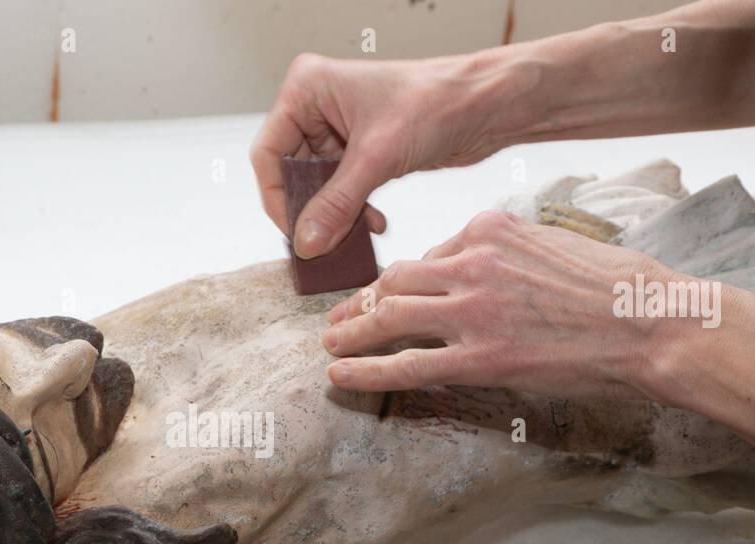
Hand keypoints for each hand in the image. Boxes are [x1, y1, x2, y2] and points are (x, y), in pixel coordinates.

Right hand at [250, 53, 507, 258]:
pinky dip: (352, 211)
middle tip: (321, 244)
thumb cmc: (437, 103)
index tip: (295, 234)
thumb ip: (336, 203)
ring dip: (334, 216)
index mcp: (307, 88)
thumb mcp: (377, 157)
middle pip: (290, 173)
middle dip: (310, 211)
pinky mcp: (361, 150)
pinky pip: (341, 190)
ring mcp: (338, 129)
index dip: (278, 198)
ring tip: (350, 239)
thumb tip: (306, 243)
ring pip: (317, 186)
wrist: (486, 105)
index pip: (268, 153)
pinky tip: (374, 223)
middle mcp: (317, 106)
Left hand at [322, 210, 684, 400]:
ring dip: (350, 333)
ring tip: (329, 348)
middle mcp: (472, 262)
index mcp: (490, 228)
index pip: (429, 251)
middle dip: (361, 302)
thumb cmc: (618, 286)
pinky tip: (341, 377)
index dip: (401, 281)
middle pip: (395, 279)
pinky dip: (365, 371)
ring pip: (389, 316)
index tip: (384, 296)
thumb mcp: (555, 244)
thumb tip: (478, 272)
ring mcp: (473, 309)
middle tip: (338, 321)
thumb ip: (506, 253)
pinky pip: (406, 364)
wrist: (653, 321)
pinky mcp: (480, 356)